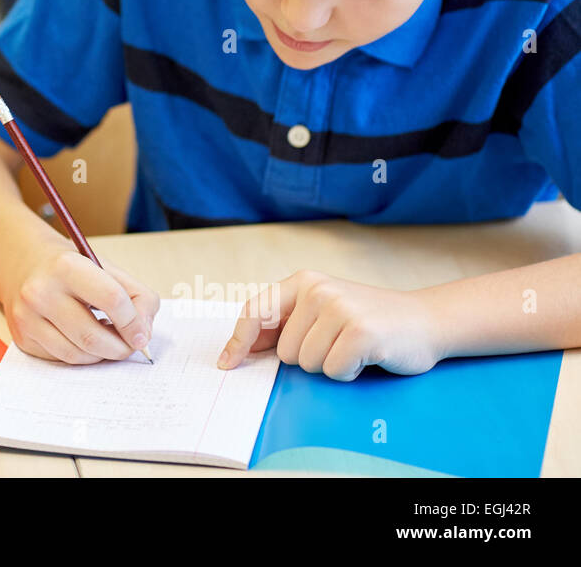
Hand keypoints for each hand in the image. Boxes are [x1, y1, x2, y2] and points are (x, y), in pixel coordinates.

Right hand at [3, 236, 158, 363]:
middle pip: (92, 336)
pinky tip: (85, 340)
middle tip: (130, 346)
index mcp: (66, 266)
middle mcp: (40, 292)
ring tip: (108, 341)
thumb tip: (143, 334)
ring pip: (77, 354)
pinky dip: (81, 356)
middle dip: (120, 348)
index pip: (112, 299)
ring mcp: (27, 317)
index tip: (142, 334)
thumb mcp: (106, 268)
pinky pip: (62, 359)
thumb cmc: (71, 269)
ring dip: (102, 355)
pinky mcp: (22, 337)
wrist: (24, 265)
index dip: (133, 322)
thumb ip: (137, 296)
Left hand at [218, 270, 445, 379]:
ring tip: (353, 348)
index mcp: (303, 281)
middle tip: (338, 343)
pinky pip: (333, 371)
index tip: (227, 363)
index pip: (255, 311)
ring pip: (307, 363)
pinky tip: (367, 356)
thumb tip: (241, 349)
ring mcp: (340, 308)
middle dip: (308, 358)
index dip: (238, 341)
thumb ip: (284, 323)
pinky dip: (349, 373)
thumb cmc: (368, 321)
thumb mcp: (321, 311)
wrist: (427, 320)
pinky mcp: (361, 331)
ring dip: (330, 365)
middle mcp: (318, 289)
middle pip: (283, 350)